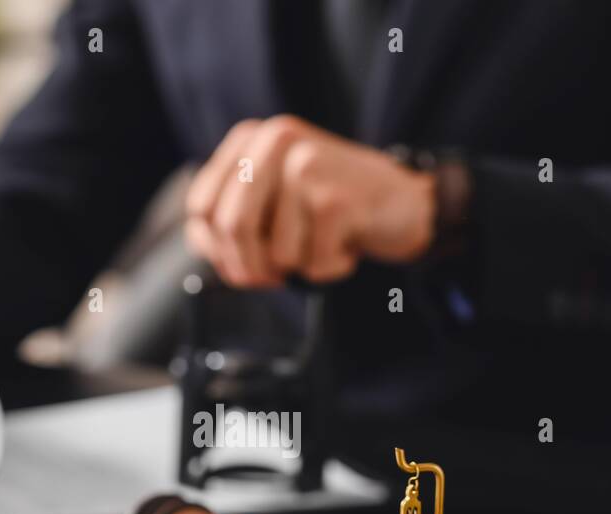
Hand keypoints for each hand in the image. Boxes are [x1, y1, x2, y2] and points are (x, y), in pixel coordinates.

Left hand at [184, 115, 436, 287]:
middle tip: (276, 276)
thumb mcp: (276, 200)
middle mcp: (276, 141)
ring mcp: (308, 166)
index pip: (201, 207)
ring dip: (299, 268)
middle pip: (231, 227)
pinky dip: (329, 269)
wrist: (408, 202)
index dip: (217, 249)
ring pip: (274, 251)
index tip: (242, 264)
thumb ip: (233, 215)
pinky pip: (313, 262)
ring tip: (323, 245)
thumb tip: (203, 244)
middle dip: (251, 268)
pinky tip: (346, 246)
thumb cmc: (336, 208)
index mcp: (252, 139)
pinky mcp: (336, 198)